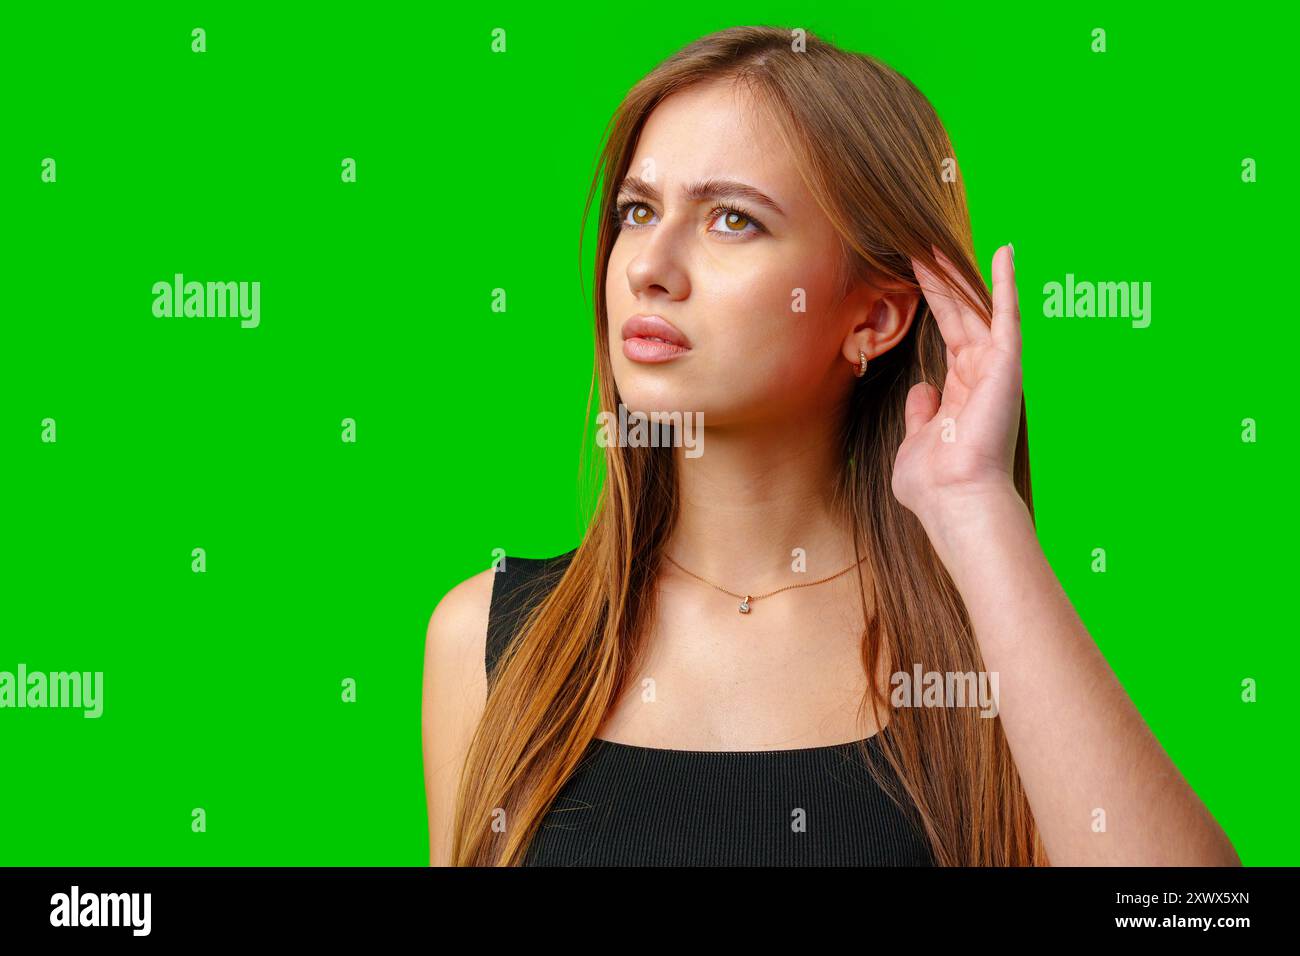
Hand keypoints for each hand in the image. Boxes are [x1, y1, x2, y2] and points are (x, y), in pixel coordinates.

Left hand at [891, 244, 1022, 530]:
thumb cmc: (934, 485)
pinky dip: (1007, 284)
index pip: (947, 339)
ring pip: (975, 310)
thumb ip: (920, 415)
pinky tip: (1004, 251)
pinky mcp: (1006, 366)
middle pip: (959, 317)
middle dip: (940, 282)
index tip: (915, 276)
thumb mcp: (915, 443)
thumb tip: (921, 391)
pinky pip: (1007, 316)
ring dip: (956, 276)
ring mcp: (994, 371)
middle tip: (921, 247)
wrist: (954, 499)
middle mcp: (980, 379)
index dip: (933, 306)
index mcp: (959, 396)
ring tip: (935, 243)